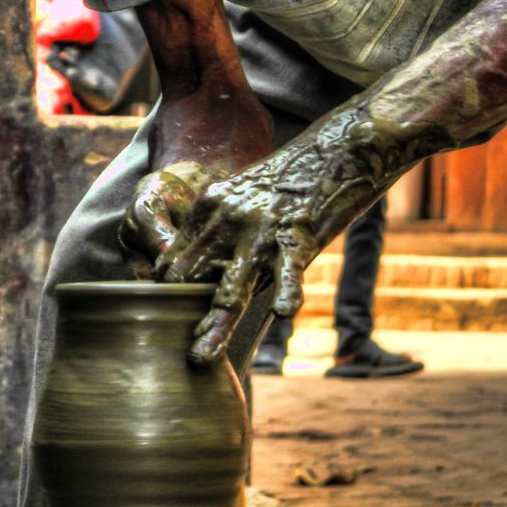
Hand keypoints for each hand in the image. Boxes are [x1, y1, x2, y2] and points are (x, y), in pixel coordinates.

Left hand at [124, 160, 318, 363]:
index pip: (174, 260)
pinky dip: (286, 293)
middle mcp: (227, 218)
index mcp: (209, 206)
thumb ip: (225, 238)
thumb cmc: (291, 182)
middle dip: (180, 315)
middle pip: (189, 278)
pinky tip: (283, 314)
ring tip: (200, 357)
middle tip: (181, 351)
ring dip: (213, 326)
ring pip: (229, 288)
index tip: (170, 316)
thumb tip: (213, 288)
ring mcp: (260, 229)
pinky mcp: (297, 235)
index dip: (169, 292)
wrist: (338, 149)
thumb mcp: (245, 200)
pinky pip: (287, 271)